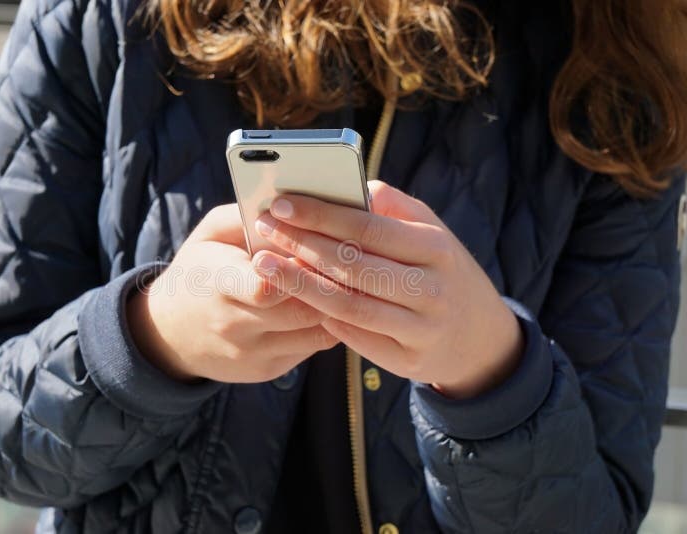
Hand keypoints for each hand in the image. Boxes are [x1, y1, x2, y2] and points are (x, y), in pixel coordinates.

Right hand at [127, 204, 338, 382]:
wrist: (171, 333)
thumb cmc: (198, 270)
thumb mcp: (209, 233)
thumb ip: (247, 215)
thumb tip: (294, 205)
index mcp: (218, 285)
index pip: (265, 287)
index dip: (297, 269)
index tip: (317, 248)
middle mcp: (235, 326)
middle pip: (301, 310)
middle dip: (331, 284)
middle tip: (354, 260)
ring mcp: (253, 354)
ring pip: (317, 331)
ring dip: (339, 304)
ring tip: (352, 279)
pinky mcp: (269, 369)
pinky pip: (314, 346)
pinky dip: (328, 323)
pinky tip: (334, 302)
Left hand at [250, 181, 522, 398]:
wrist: (481, 338)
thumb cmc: (442, 271)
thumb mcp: (432, 234)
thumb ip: (393, 207)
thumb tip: (346, 187)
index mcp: (436, 248)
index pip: (369, 227)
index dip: (321, 215)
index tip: (281, 204)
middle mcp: (432, 289)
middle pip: (353, 267)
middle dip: (301, 246)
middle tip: (262, 230)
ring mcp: (421, 329)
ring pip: (349, 306)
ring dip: (301, 285)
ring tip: (264, 266)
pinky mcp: (408, 360)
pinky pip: (356, 338)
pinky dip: (322, 317)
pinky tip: (293, 299)